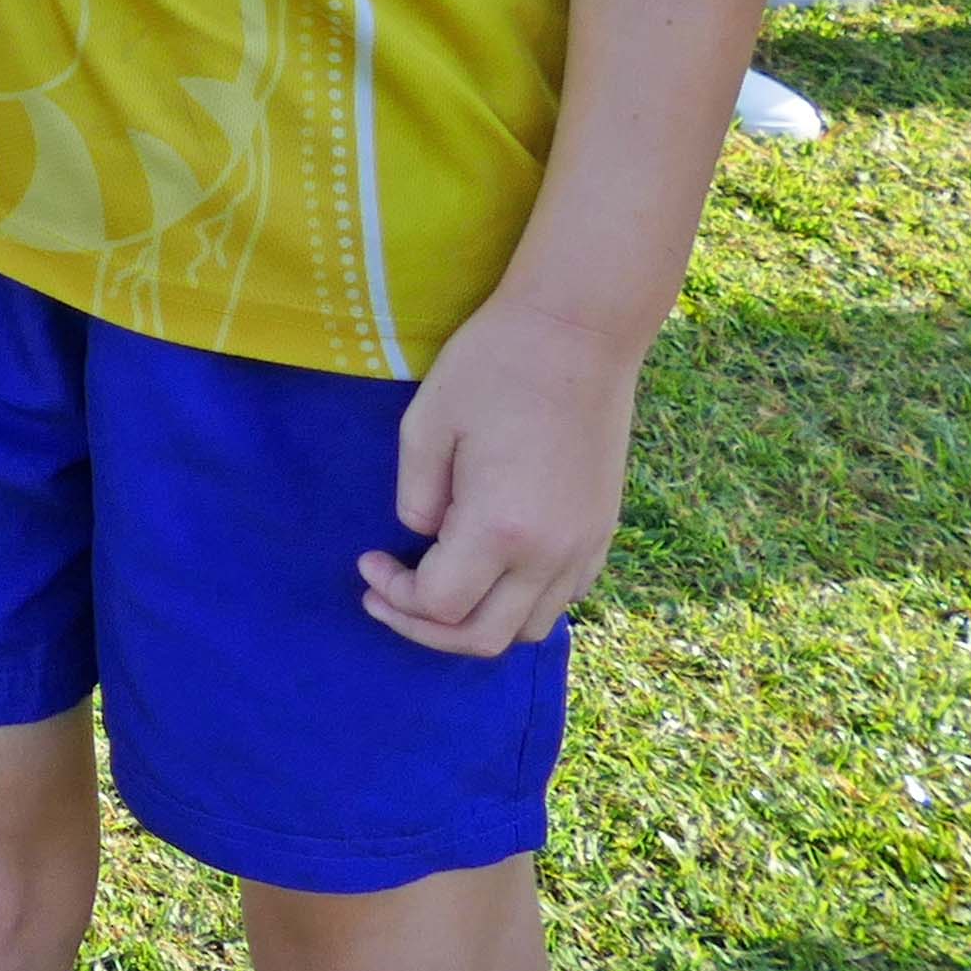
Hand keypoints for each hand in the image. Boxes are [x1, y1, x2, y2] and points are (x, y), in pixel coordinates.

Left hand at [363, 294, 642, 655]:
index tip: (367, 561)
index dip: (394, 597)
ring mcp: (586, 545)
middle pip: (485, 638)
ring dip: (476, 622)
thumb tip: (423, 538)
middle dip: (425, 628)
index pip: (441, 605)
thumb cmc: (492, 367)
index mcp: (501, 528)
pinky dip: (519, 601)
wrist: (579, 333)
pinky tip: (488, 567)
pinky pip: (562, 597)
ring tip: (436, 586)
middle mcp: (551, 553)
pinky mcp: (604, 530)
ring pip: (529, 627)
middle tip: (385, 595)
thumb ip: (416, 498)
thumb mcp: (426, 426)